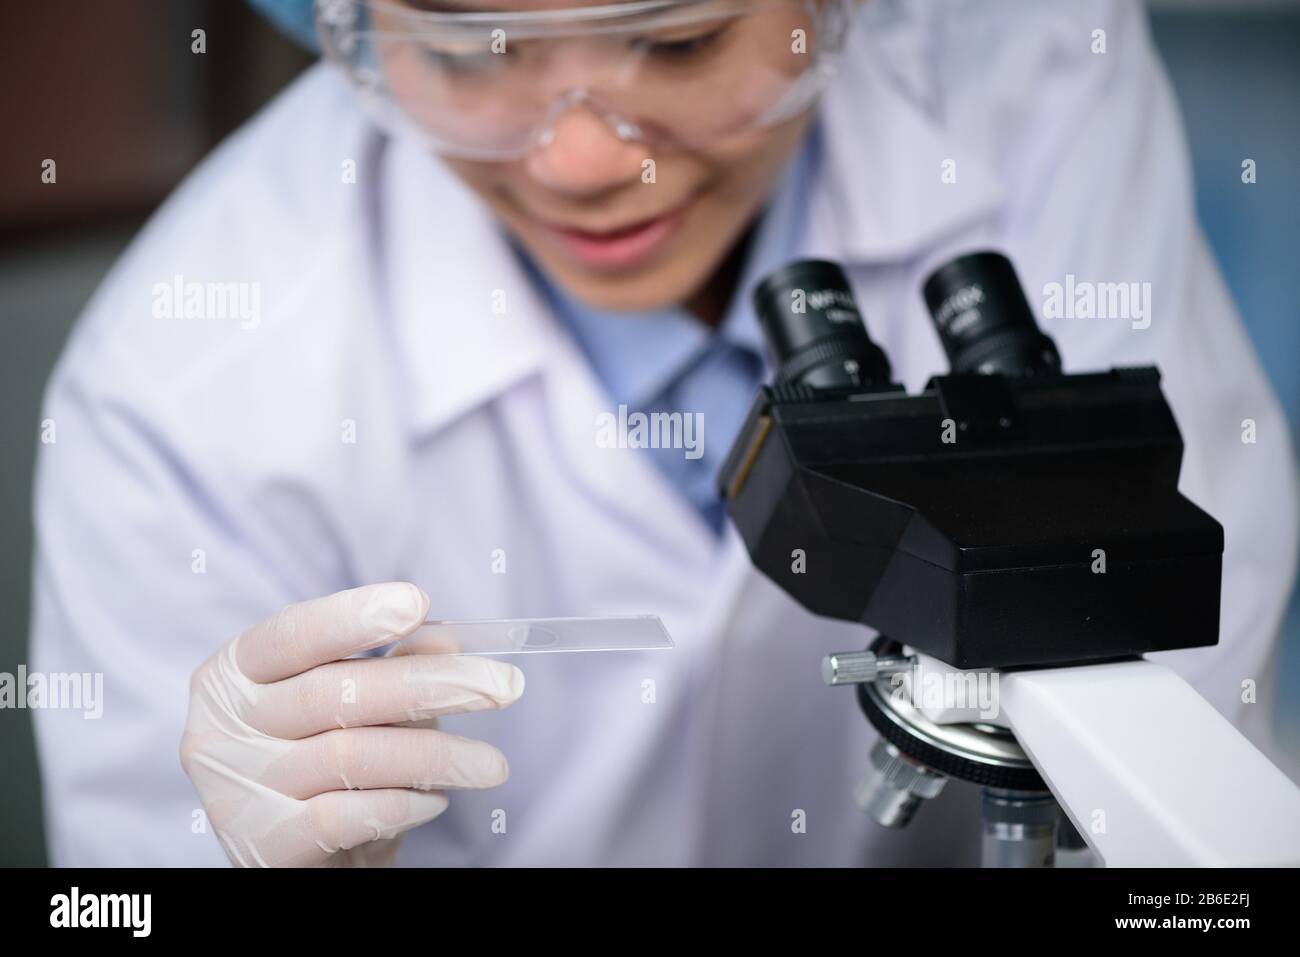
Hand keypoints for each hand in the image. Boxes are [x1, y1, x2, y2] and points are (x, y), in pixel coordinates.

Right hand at [180, 582, 523, 866]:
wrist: (298, 855)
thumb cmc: (326, 760)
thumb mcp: (354, 705)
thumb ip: (392, 665)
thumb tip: (444, 639)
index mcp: (234, 673)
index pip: (290, 634)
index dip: (353, 616)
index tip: (419, 602)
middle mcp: (220, 727)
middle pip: (335, 692)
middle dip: (432, 685)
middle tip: (505, 687)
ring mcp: (236, 790)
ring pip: (353, 755)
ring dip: (438, 756)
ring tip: (491, 764)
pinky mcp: (264, 846)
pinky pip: (349, 814)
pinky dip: (405, 803)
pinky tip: (436, 800)